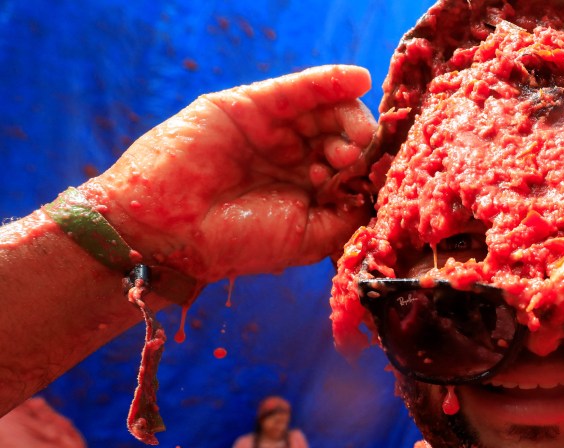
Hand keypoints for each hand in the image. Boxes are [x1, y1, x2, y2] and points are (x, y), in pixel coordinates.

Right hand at [84, 65, 375, 283]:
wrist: (172, 232)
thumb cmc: (237, 242)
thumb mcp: (308, 237)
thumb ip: (347, 214)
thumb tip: (381, 191)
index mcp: (307, 190)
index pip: (352, 168)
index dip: (370, 168)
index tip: (381, 177)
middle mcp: (292, 158)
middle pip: (342, 136)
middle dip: (358, 145)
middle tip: (354, 161)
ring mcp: (271, 131)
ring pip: (323, 111)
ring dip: (348, 120)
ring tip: (356, 139)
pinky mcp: (249, 106)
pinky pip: (296, 88)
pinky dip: (329, 81)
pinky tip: (358, 80)